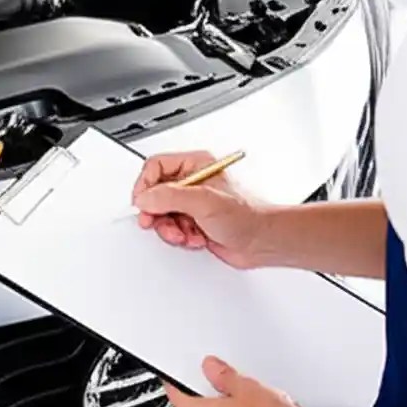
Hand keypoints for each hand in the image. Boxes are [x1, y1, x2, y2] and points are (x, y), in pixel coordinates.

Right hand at [131, 151, 268, 268]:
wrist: (263, 242)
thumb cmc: (248, 216)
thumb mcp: (205, 201)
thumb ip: (170, 196)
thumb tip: (145, 198)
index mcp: (195, 164)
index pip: (156, 167)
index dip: (145, 185)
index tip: (144, 203)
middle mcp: (192, 181)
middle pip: (155, 193)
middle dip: (157, 212)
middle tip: (158, 222)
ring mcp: (192, 203)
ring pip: (161, 213)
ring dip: (169, 228)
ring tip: (185, 233)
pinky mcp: (193, 221)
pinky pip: (171, 227)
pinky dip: (179, 236)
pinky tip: (195, 238)